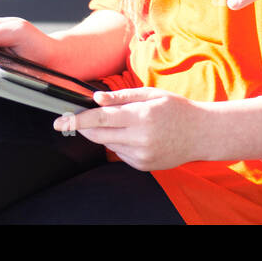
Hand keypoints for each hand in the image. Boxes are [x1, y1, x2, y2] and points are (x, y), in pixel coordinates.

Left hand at [54, 87, 204, 170]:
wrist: (200, 134)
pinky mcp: (142, 166)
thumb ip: (122, 97)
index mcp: (141, 117)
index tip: (61, 120)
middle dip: (83, 128)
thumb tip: (97, 98)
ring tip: (125, 122)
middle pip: (98, 136)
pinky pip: (120, 154)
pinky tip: (134, 134)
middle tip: (73, 119)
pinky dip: (119, 143)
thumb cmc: (177, 109)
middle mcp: (140, 139)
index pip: (101, 119)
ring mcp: (141, 155)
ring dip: (105, 134)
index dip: (78, 120)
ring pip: (108, 145)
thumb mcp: (151, 94)